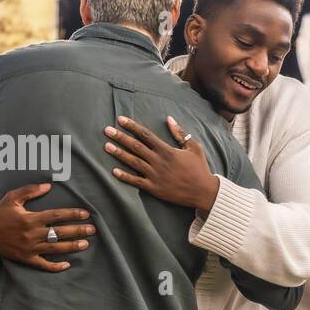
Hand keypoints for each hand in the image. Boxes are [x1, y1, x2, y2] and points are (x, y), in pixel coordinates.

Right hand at [0, 183, 94, 272]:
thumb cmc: (0, 213)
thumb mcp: (13, 197)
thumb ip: (30, 190)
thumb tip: (49, 186)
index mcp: (30, 218)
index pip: (56, 215)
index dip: (72, 214)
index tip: (86, 214)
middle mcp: (32, 234)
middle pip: (60, 232)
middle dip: (78, 231)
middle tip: (93, 230)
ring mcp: (29, 248)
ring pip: (55, 248)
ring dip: (72, 246)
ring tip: (86, 244)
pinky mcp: (26, 258)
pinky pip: (43, 264)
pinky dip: (55, 266)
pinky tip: (67, 265)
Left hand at [105, 115, 220, 215]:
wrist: (203, 191)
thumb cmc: (199, 168)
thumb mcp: (194, 147)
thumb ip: (180, 133)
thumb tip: (169, 118)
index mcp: (167, 150)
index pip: (145, 134)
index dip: (132, 126)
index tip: (120, 119)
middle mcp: (159, 161)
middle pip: (135, 146)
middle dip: (120, 137)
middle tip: (107, 130)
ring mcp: (155, 175)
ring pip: (133, 162)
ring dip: (119, 154)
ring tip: (106, 146)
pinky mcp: (154, 188)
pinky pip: (136, 181)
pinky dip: (124, 176)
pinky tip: (114, 171)